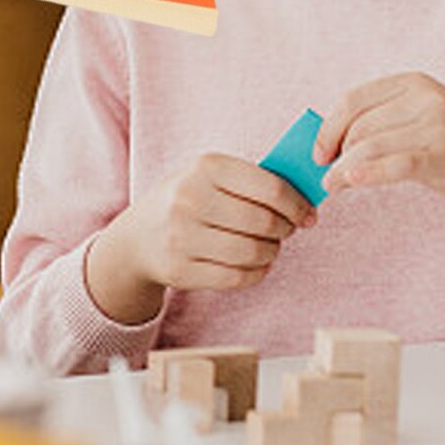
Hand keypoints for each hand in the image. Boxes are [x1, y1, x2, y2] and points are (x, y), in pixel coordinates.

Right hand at [92, 154, 316, 317]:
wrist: (136, 238)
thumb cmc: (186, 202)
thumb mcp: (209, 176)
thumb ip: (253, 181)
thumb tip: (308, 203)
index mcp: (204, 167)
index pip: (270, 187)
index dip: (298, 204)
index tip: (307, 215)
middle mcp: (189, 198)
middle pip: (264, 222)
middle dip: (285, 230)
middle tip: (286, 231)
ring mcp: (182, 236)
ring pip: (254, 251)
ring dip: (271, 252)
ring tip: (268, 247)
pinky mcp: (180, 270)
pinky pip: (237, 277)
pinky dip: (256, 272)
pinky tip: (254, 264)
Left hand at [315, 73, 444, 250]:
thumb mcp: (425, 124)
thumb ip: (385, 125)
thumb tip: (329, 143)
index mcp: (415, 84)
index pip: (352, 100)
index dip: (327, 128)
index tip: (317, 153)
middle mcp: (426, 97)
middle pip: (357, 125)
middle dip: (333, 153)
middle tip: (325, 177)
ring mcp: (438, 124)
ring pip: (368, 145)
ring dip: (342, 170)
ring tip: (333, 187)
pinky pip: (392, 164)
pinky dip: (364, 174)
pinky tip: (350, 184)